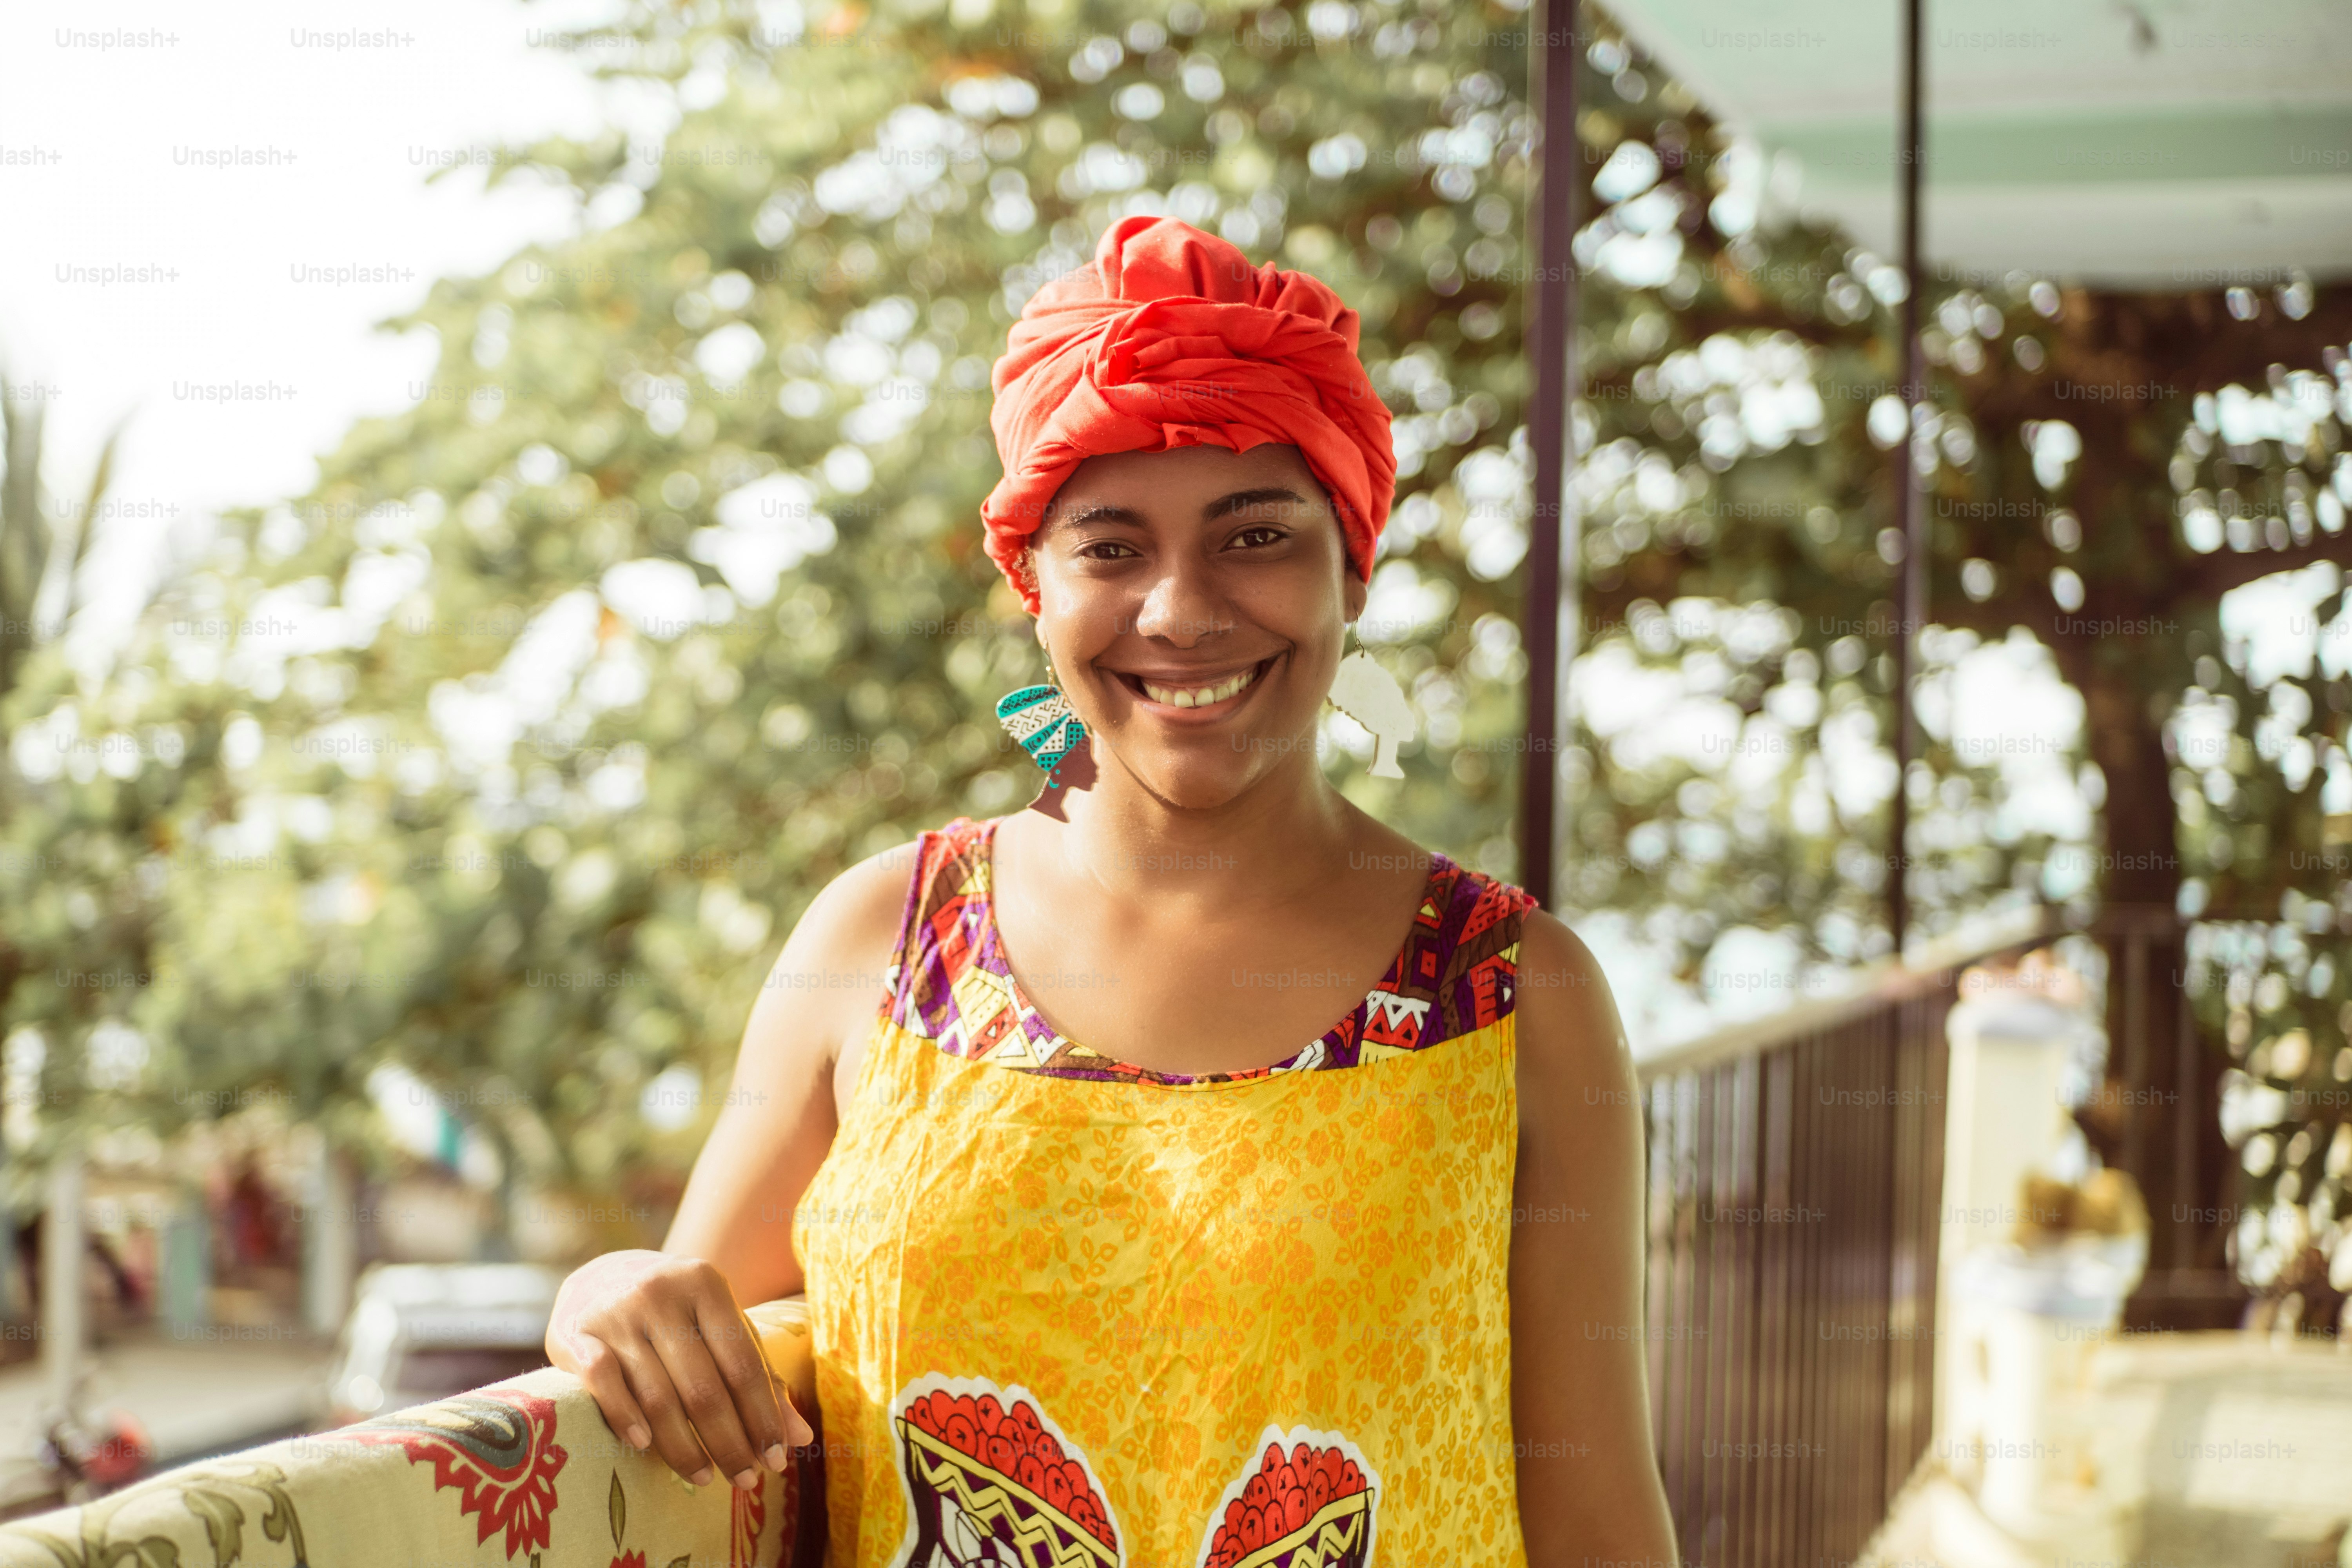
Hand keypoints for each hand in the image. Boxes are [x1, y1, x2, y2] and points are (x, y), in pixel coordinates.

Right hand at [546, 1250, 814, 1487]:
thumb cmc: (677, 1315)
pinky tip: (644, 1446)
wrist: (600, 1277)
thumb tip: (801, 1437)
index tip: (776, 1460)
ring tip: (703, 1477)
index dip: (762, 1417)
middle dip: (729, 1442)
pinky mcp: (578, 1334)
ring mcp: (617, 1313)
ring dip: (683, 1447)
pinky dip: (626, 1418)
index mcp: (706, 1285)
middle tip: (745, 1481)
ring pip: (657, 1395)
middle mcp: (661, 1294)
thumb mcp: (722, 1331)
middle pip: (703, 1387)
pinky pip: (604, 1383)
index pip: (743, 1364)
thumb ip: (760, 1377)